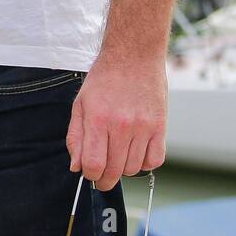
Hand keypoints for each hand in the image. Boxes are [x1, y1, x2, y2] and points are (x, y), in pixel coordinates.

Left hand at [66, 51, 166, 191]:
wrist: (133, 55)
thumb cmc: (104, 79)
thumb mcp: (81, 103)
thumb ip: (76, 137)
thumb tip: (76, 166)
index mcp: (98, 119)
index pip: (93, 164)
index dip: (90, 175)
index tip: (90, 173)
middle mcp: (121, 125)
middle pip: (114, 171)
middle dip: (105, 179)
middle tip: (103, 177)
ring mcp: (143, 127)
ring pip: (134, 168)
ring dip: (124, 170)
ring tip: (119, 157)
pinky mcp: (160, 126)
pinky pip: (155, 160)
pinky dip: (145, 163)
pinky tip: (137, 152)